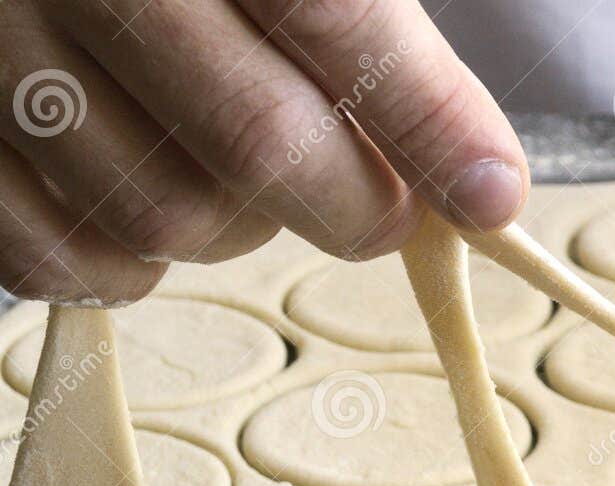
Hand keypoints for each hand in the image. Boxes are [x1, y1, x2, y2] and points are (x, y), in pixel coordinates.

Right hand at [0, 0, 527, 304]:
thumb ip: (361, 26)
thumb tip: (475, 171)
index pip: (336, 20)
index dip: (430, 123)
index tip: (492, 198)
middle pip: (257, 142)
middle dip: (357, 206)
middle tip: (388, 209)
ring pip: (165, 217)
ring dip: (241, 229)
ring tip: (246, 178)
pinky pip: (57, 260)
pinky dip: (129, 267)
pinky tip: (154, 204)